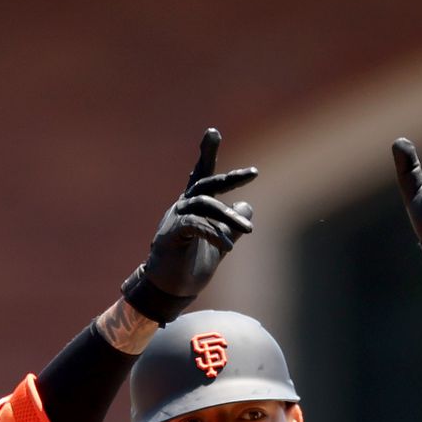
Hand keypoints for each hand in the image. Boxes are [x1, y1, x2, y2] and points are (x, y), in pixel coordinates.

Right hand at [121, 129, 258, 323]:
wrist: (169, 289)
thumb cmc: (191, 265)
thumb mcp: (219, 241)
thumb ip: (232, 224)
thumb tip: (248, 205)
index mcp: (191, 206)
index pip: (201, 176)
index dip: (207, 154)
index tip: (213, 131)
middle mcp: (181, 207)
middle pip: (205, 185)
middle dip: (228, 178)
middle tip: (252, 173)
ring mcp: (174, 220)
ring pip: (205, 206)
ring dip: (229, 217)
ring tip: (248, 230)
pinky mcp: (170, 237)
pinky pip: (193, 225)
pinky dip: (213, 233)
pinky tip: (227, 246)